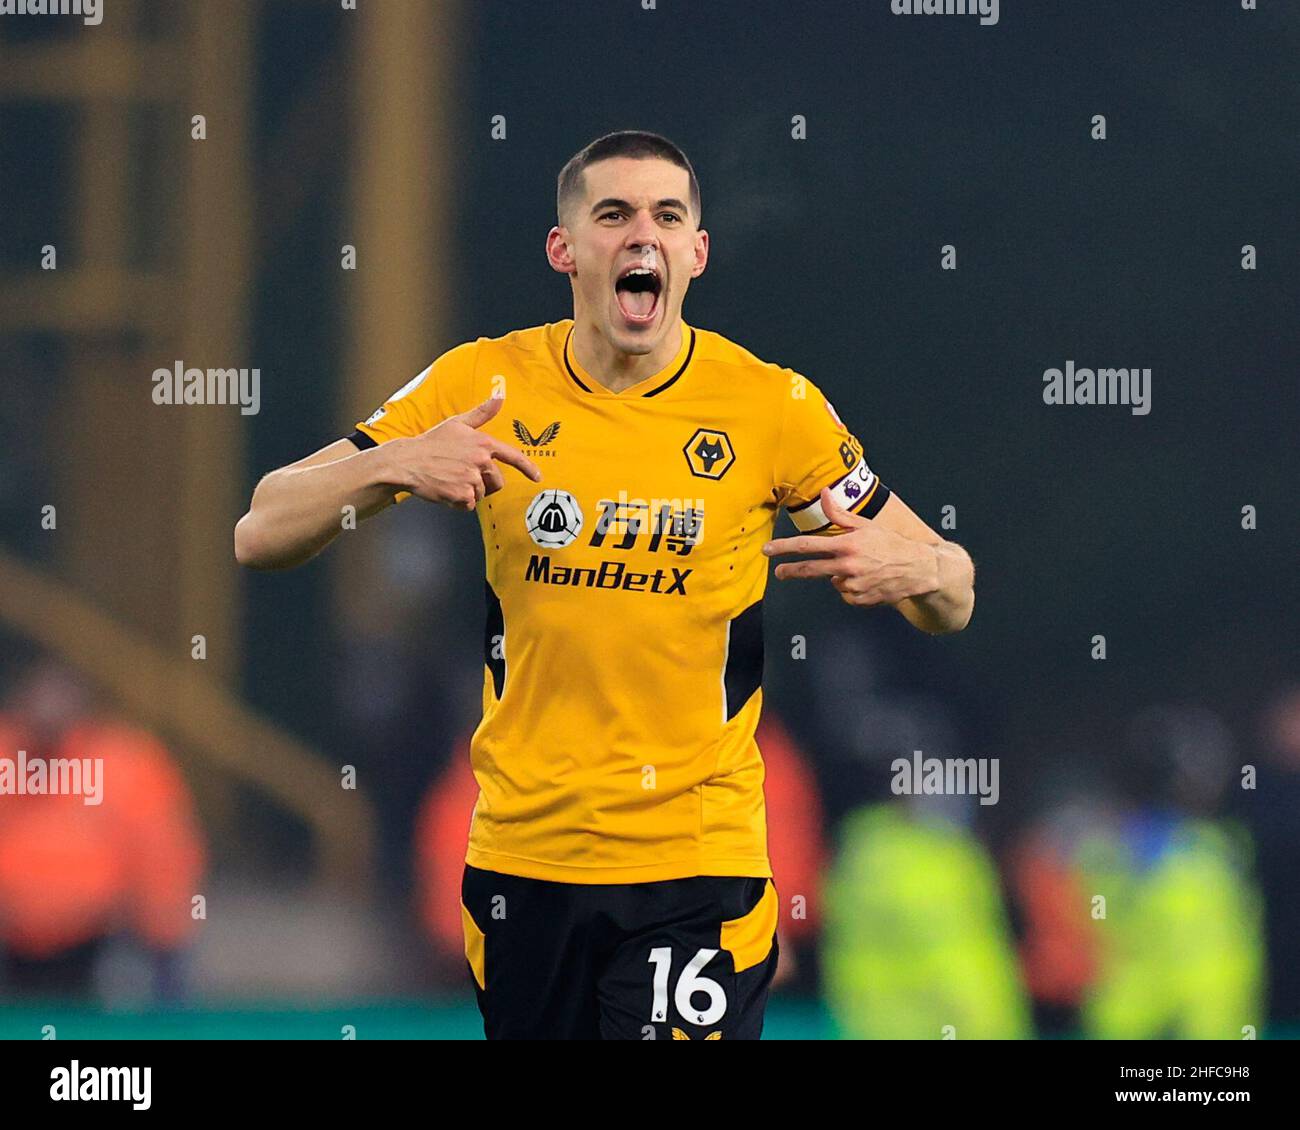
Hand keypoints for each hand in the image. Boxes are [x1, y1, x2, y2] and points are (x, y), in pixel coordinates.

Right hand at [387, 396, 541, 510]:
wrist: (407, 461)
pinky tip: (446, 490)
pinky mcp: (462, 495)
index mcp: (483, 443)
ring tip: (450, 479)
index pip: (513, 456)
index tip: (538, 477)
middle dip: (484, 483)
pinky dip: (458, 502)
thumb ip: (482, 413)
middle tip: (462, 475)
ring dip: (469, 492)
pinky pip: (469, 505)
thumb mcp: (458, 423)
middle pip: (497, 482)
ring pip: (481, 494)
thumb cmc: (432, 442)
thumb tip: (500, 395)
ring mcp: (472, 479)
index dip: (528, 468)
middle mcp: (481, 461)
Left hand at [762, 487, 939, 606]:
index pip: (808, 545)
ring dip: (839, 575)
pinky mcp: (860, 599)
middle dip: (791, 571)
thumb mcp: (865, 525)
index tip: (768, 550)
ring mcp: (854, 584)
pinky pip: (845, 594)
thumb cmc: (891, 544)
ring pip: (833, 581)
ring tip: (862, 568)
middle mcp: (847, 565)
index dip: (784, 548)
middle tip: (780, 572)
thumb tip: (823, 493)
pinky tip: (867, 580)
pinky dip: (851, 588)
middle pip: (810, 570)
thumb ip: (839, 513)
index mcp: (847, 544)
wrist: (919, 569)